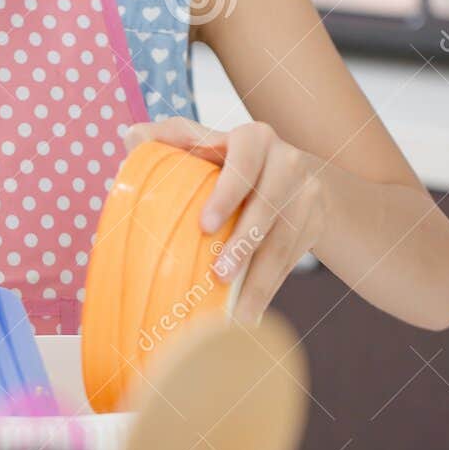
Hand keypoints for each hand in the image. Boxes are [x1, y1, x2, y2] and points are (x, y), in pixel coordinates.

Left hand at [125, 117, 328, 323]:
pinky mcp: (316, 223)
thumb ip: (168, 139)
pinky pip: (293, 260)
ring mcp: (307, 194)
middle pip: (269, 205)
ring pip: (285, 239)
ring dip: (261, 278)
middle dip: (244, 243)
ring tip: (236, 311)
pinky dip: (271, 288)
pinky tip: (250, 312)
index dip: (227, 193)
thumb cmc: (229, 161)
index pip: (244, 162)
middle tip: (219, 275)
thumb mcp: (202, 142)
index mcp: (254, 139)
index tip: (204, 225)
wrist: (291, 173)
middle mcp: (287, 161)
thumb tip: (132, 138)